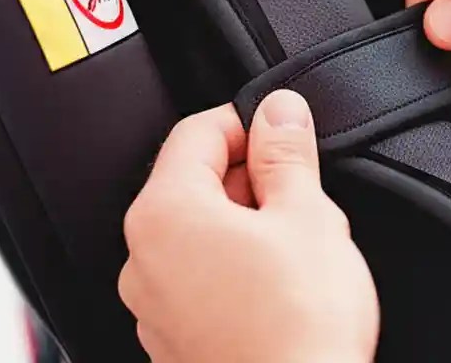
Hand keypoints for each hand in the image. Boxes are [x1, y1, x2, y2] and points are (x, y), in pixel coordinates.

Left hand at [119, 90, 379, 362]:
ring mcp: (153, 306)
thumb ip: (287, 152)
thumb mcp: (307, 215)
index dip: (247, 123)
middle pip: (192, 184)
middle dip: (249, 178)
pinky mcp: (173, 341)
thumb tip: (279, 111)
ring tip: (296, 246)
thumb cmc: (299, 325)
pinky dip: (233, 270)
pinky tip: (279, 287)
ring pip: (197, 235)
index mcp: (165, 213)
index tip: (284, 132)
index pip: (196, 133)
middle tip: (302, 193)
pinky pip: (198, 281)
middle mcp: (143, 258)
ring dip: (244, 225)